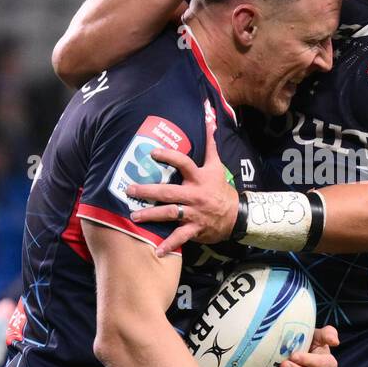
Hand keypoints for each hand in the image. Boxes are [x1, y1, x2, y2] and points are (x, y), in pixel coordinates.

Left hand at [129, 111, 237, 254]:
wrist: (237, 215)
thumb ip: (210, 141)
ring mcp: (194, 213)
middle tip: (131, 190)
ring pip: (170, 214)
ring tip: (133, 217)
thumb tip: (209, 115)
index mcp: (199, 178)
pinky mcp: (195, 229)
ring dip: (151, 216)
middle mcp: (194, 194)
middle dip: (148, 192)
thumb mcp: (217, 165)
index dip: (169, 157)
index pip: (183, 163)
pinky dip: (168, 245)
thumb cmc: (221, 188)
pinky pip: (180, 238)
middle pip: (168, 192)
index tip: (152, 153)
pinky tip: (156, 251)